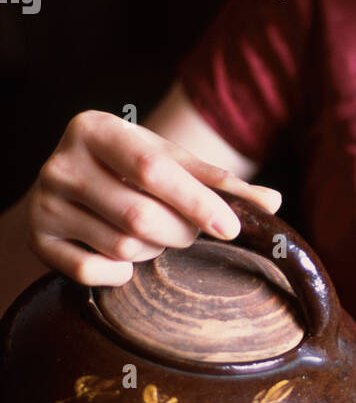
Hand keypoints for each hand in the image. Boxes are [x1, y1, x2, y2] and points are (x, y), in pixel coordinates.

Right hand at [27, 110, 281, 285]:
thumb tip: (272, 203)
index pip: (153, 170)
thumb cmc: (131, 167)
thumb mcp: (170, 161)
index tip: (232, 228)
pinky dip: (118, 274)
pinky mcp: (36, 239)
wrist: (72, 179)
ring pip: (122, 247)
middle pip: (140, 217)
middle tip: (189, 230)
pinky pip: (91, 272)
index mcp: (96, 129)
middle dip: (180, 232)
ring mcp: (44, 202)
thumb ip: (218, 181)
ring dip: (153, 251)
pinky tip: (123, 257)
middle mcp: (61, 163)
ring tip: (152, 234)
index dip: (197, 201)